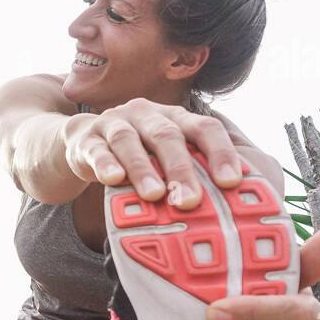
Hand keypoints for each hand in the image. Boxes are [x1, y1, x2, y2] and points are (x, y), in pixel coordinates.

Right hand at [62, 97, 243, 206]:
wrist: (84, 143)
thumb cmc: (139, 156)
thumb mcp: (167, 158)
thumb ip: (194, 171)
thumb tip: (234, 204)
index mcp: (174, 117)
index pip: (204, 127)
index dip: (220, 153)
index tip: (232, 183)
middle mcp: (146, 114)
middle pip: (167, 135)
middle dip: (180, 168)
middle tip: (190, 201)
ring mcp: (114, 124)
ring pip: (129, 141)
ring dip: (142, 168)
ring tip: (154, 195)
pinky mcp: (87, 140)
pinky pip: (96, 151)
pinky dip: (105, 164)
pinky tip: (114, 180)